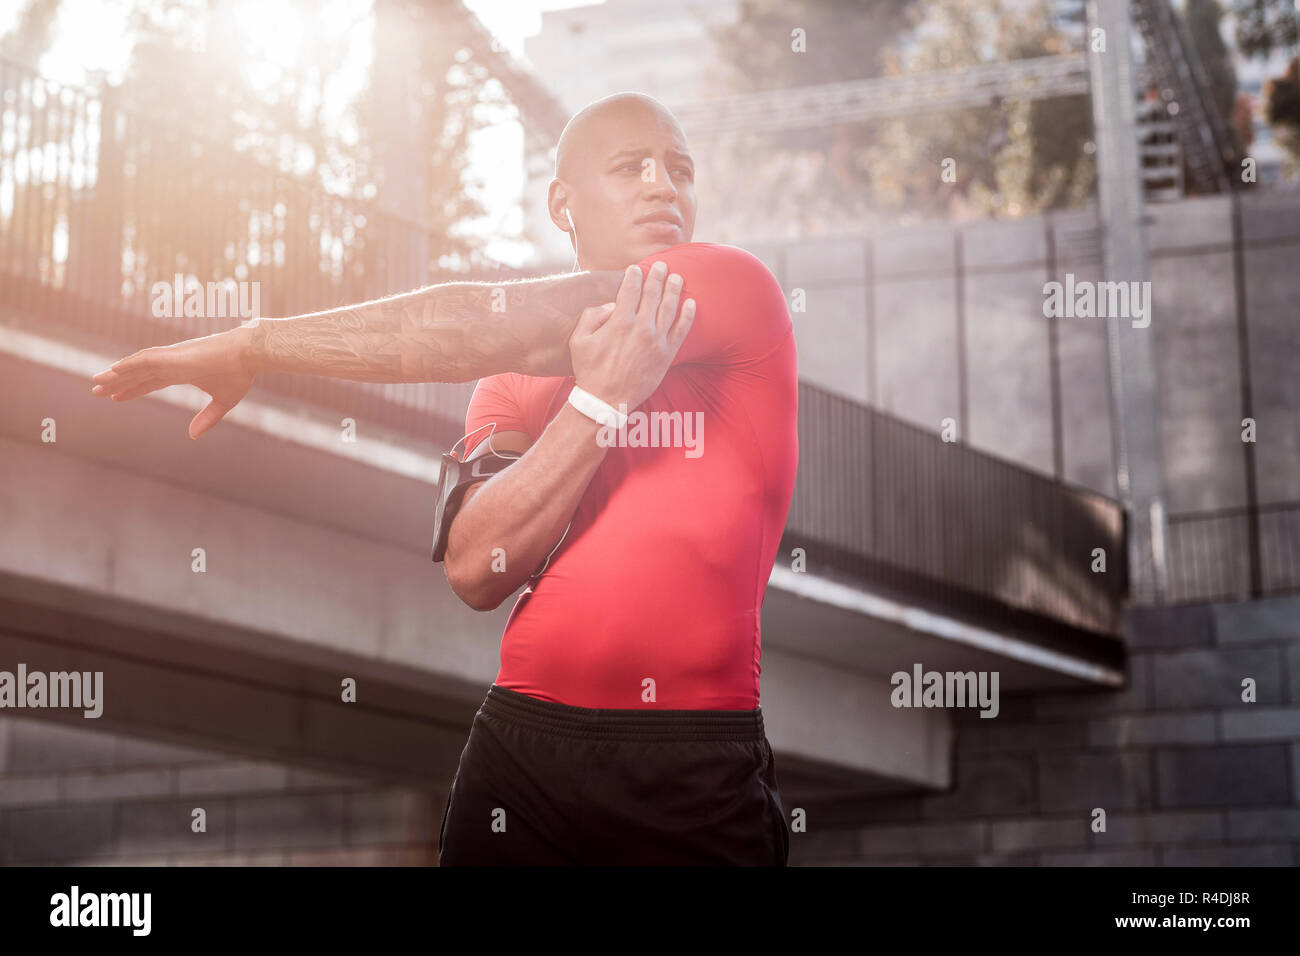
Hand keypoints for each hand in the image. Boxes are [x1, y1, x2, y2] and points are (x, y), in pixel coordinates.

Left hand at [89, 326, 256, 439]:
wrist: (249, 354)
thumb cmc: (240, 374)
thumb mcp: (224, 402)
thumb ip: (207, 418)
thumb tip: (192, 436)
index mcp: (182, 373)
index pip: (150, 381)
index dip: (133, 389)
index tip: (116, 398)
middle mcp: (172, 364)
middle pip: (138, 373)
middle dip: (118, 382)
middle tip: (96, 390)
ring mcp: (171, 358)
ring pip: (136, 365)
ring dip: (116, 374)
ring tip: (96, 382)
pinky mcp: (173, 355)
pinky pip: (144, 359)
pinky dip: (128, 364)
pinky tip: (113, 370)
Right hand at [568, 260, 695, 411]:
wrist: (606, 401)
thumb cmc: (590, 371)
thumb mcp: (579, 340)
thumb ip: (591, 316)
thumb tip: (610, 305)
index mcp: (619, 321)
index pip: (630, 290)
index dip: (634, 276)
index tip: (636, 269)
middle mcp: (641, 328)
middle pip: (653, 294)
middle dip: (657, 276)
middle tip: (661, 265)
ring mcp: (656, 341)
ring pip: (670, 308)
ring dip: (674, 289)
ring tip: (677, 277)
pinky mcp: (667, 354)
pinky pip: (682, 330)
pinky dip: (688, 315)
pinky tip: (692, 303)